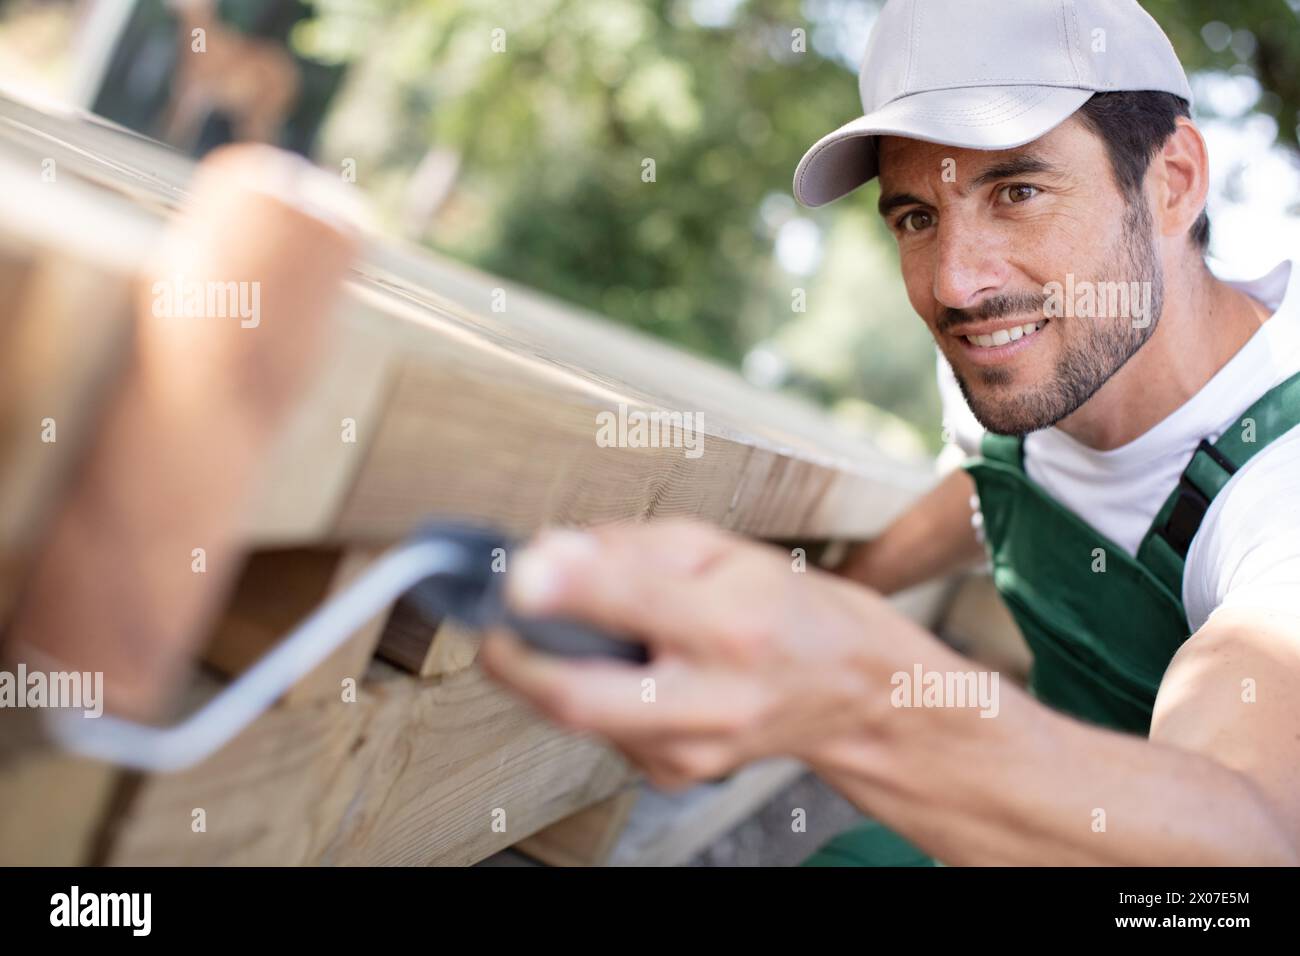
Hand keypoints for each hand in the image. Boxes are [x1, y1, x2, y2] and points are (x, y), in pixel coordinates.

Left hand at [478, 520, 920, 790]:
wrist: (851, 691)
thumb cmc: (787, 608)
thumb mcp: (722, 549)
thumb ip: (634, 548)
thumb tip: (550, 552)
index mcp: (731, 625)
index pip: (633, 604)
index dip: (562, 585)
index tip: (514, 570)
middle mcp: (711, 699)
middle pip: (580, 699)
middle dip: (514, 664)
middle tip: (489, 629)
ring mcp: (691, 750)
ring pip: (581, 717)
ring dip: (553, 670)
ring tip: (573, 630)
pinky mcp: (675, 774)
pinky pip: (604, 730)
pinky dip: (592, 691)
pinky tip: (623, 669)